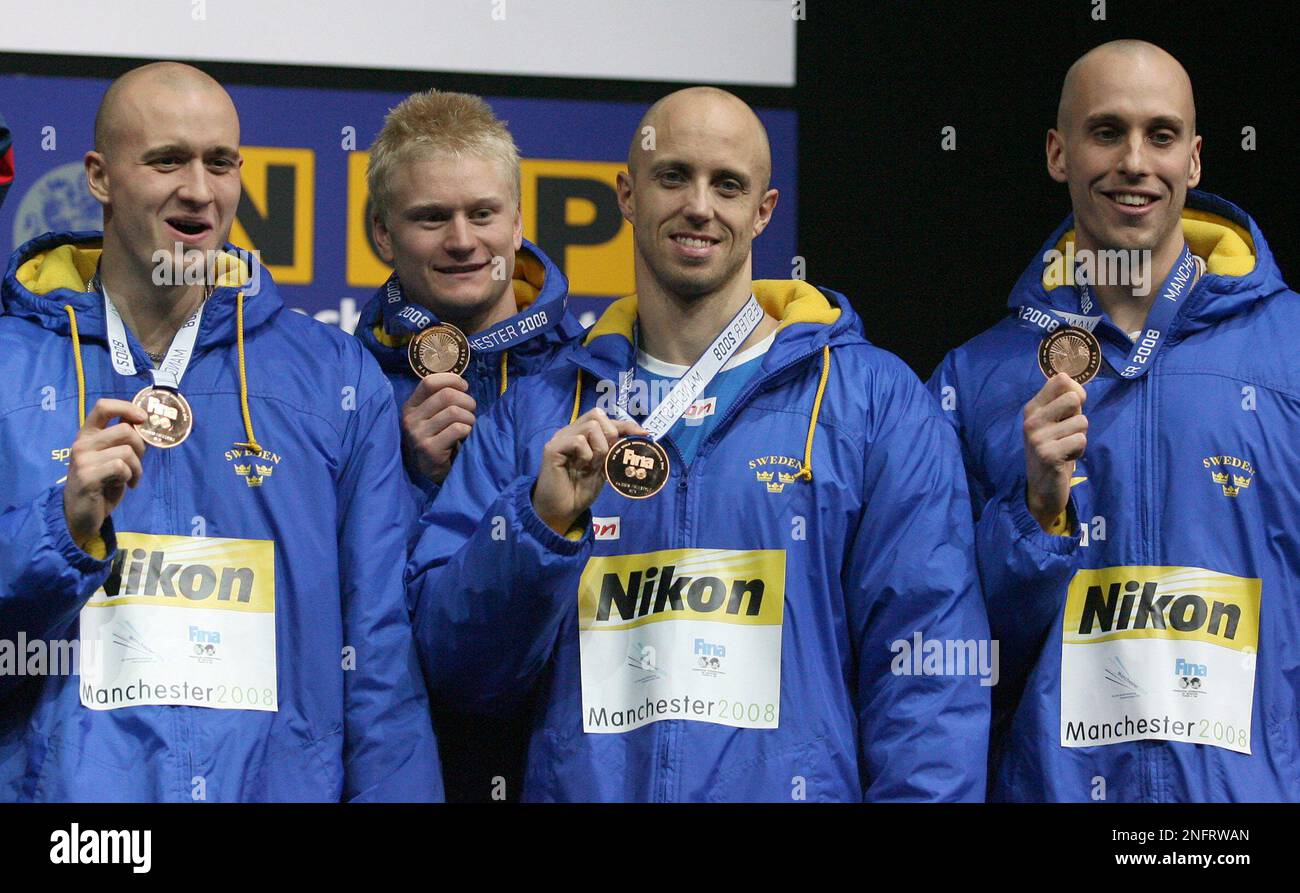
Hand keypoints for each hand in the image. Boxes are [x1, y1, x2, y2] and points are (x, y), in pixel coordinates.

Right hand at [63, 399, 146, 548]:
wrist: (82, 514)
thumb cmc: (102, 483)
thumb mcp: (113, 457)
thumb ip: (124, 441)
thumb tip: (147, 424)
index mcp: (88, 434)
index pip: (103, 406)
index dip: (127, 407)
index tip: (143, 418)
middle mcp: (82, 443)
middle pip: (125, 430)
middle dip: (141, 447)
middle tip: (137, 462)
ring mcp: (82, 459)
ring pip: (127, 451)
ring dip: (137, 467)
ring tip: (131, 478)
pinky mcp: (87, 477)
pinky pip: (121, 467)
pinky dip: (131, 477)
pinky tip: (126, 485)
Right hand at [401, 373, 476, 483]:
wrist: (431, 472)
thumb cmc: (438, 438)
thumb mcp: (432, 416)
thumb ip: (441, 399)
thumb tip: (462, 383)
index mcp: (410, 406)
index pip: (429, 382)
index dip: (452, 380)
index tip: (465, 387)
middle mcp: (410, 419)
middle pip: (446, 395)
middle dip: (467, 401)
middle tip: (471, 411)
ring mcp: (418, 434)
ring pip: (455, 412)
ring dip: (469, 418)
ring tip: (468, 426)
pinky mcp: (429, 448)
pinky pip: (458, 429)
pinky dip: (468, 431)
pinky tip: (465, 438)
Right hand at [532, 408, 644, 534]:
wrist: (562, 511)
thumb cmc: (580, 490)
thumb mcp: (604, 468)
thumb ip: (613, 452)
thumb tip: (638, 439)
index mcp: (581, 434)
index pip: (605, 419)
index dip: (625, 424)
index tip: (643, 435)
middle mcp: (570, 432)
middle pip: (597, 415)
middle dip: (611, 435)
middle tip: (607, 457)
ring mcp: (560, 438)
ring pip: (591, 427)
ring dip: (599, 448)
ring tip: (592, 466)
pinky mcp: (552, 448)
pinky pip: (579, 441)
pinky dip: (586, 455)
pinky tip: (580, 468)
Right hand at [1022, 373, 1087, 531]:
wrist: (1042, 487)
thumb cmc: (1053, 449)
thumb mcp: (1053, 422)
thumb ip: (1064, 403)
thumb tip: (1077, 387)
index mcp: (1032, 408)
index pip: (1059, 380)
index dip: (1075, 391)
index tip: (1070, 409)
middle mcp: (1031, 420)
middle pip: (1074, 398)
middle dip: (1079, 416)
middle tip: (1067, 432)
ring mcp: (1038, 437)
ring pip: (1082, 421)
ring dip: (1080, 436)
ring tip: (1066, 447)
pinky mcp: (1048, 454)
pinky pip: (1081, 440)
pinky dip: (1079, 450)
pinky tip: (1066, 457)